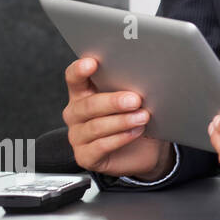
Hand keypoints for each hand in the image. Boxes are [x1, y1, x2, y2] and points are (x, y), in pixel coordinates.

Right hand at [62, 57, 171, 178]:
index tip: (92, 63)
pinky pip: (101, 146)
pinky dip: (121, 138)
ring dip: (122, 121)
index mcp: (83, 94)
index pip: (75, 78)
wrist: (144, 151)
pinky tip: (136, 132)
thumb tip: (145, 76)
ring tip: (143, 117)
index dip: (80, 70)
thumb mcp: (134, 100)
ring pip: (96, 126)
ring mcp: (78, 136)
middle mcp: (76, 114)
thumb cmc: (136, 119)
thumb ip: (131, 88)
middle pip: (88, 104)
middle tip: (135, 99)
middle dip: (113, 101)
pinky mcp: (85, 156)